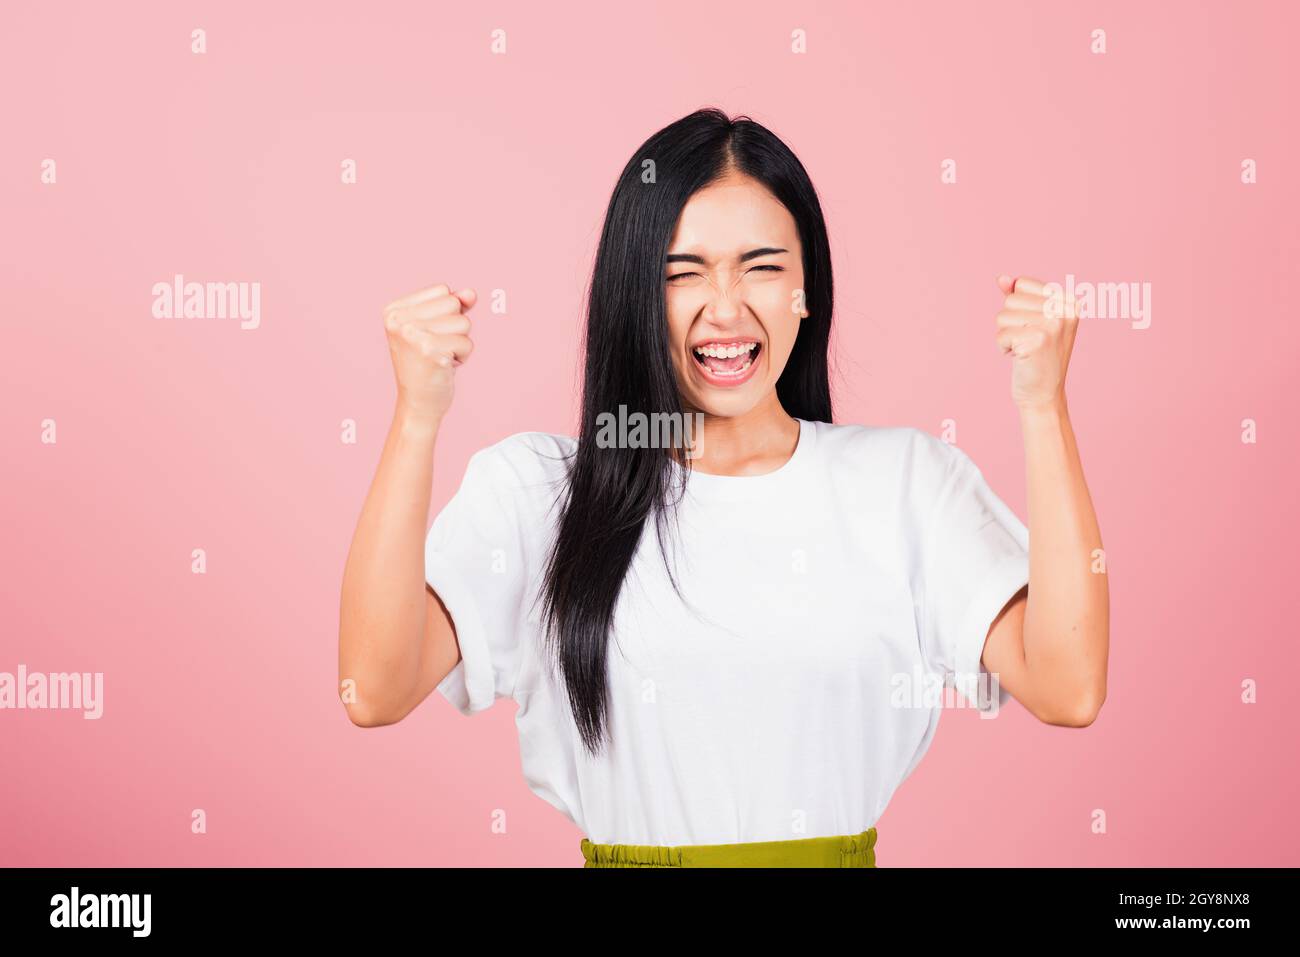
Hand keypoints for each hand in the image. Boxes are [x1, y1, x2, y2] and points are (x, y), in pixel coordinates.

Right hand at [382, 283, 475, 422]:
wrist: (418, 403)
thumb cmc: (427, 364)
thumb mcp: (435, 328)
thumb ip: (453, 306)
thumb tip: (471, 293)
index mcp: (393, 310)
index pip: (442, 290)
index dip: (446, 313)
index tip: (429, 335)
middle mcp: (398, 320)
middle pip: (453, 304)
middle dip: (455, 327)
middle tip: (436, 348)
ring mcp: (412, 335)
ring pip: (463, 323)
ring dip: (460, 342)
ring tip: (440, 356)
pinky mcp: (429, 351)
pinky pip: (467, 343)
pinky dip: (463, 356)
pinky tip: (445, 366)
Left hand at [994, 274, 1077, 410]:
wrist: (1043, 394)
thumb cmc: (1036, 356)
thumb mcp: (1032, 320)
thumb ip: (1018, 296)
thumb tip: (1001, 278)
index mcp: (1069, 301)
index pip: (1022, 284)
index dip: (1018, 307)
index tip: (1034, 326)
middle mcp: (1065, 310)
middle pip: (1011, 299)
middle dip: (1010, 322)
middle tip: (1028, 341)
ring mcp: (1053, 325)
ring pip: (1002, 316)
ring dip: (1006, 335)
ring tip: (1024, 349)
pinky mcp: (1037, 340)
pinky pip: (1000, 335)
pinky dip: (1003, 348)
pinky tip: (1020, 358)